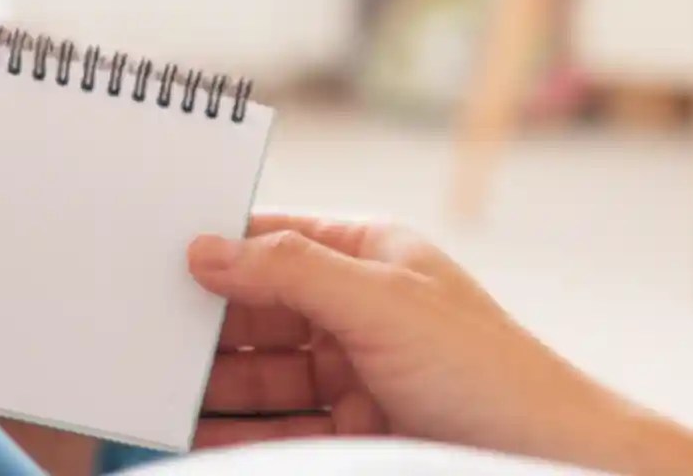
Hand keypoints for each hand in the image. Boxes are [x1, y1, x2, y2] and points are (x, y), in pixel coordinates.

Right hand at [189, 216, 692, 475]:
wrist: (550, 462)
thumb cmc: (489, 371)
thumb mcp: (384, 306)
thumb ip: (292, 272)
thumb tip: (208, 247)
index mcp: (367, 255)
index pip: (274, 239)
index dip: (217, 246)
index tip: (154, 258)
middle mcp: (353, 306)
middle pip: (258, 310)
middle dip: (205, 325)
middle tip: (142, 337)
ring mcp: (350, 369)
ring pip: (261, 372)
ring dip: (213, 382)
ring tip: (156, 389)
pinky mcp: (351, 426)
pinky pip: (277, 423)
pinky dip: (236, 428)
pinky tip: (195, 432)